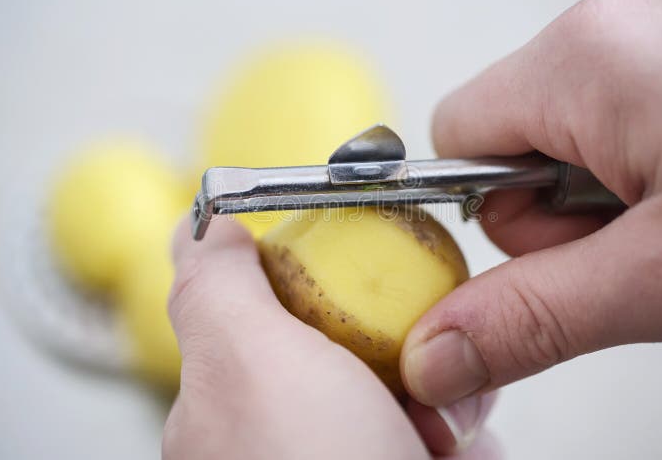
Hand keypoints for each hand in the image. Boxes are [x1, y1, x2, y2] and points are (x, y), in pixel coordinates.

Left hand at [162, 217, 499, 459]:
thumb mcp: (247, 362)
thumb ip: (214, 287)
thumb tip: (198, 224)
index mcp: (230, 402)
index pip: (278, 305)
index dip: (321, 282)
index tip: (358, 277)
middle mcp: (285, 439)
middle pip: (354, 342)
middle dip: (398, 343)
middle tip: (410, 369)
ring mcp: (349, 458)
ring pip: (413, 385)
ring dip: (442, 397)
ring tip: (439, 435)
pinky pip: (446, 433)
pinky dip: (463, 440)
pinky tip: (455, 457)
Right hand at [402, 0, 661, 407]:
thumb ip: (535, 316)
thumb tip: (439, 349)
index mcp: (594, 56)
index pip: (458, 131)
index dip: (502, 201)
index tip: (573, 235)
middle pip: (523, 114)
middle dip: (569, 186)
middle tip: (659, 219)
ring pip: (587, 96)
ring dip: (624, 155)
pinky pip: (644, 66)